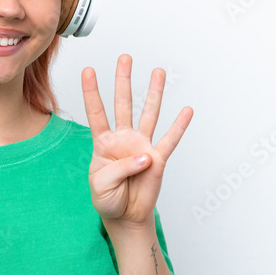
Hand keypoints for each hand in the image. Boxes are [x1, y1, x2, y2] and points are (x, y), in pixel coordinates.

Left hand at [81, 54, 192, 228]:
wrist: (125, 216)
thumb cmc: (108, 199)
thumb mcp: (101, 186)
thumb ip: (118, 170)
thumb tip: (145, 156)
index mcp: (103, 144)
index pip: (96, 113)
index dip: (91, 92)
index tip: (88, 70)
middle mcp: (123, 139)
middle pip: (123, 104)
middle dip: (123, 80)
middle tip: (125, 58)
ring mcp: (141, 146)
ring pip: (149, 114)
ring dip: (154, 93)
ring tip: (158, 71)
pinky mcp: (158, 159)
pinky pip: (170, 140)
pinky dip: (179, 126)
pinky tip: (186, 110)